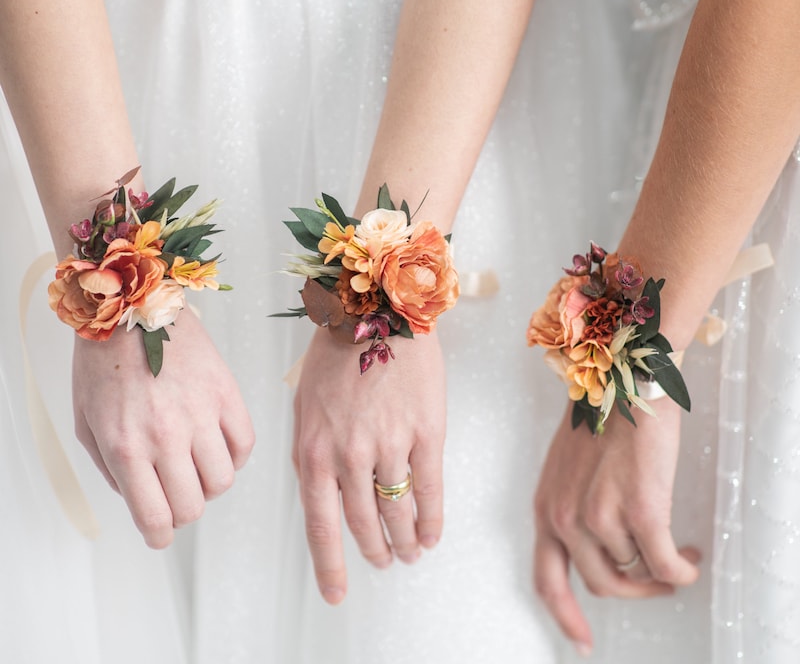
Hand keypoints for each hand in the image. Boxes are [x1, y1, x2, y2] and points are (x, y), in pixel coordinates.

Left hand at [72, 307, 254, 547]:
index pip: (155, 518)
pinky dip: (235, 455)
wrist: (132, 309)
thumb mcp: (85, 423)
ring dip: (209, 484)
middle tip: (175, 495)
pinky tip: (219, 445)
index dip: (159, 537)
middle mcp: (166, 436)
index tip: (160, 535)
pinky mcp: (226, 392)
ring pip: (223, 480)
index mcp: (126, 447)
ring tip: (197, 466)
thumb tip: (138, 496)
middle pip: (192, 506)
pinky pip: (245, 443)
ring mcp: (201, 414)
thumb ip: (109, 468)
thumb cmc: (103, 364)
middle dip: (182, 511)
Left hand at [292, 327, 445, 604]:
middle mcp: (348, 456)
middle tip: (382, 562)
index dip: (331, 566)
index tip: (338, 592)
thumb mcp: (304, 403)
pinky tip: (432, 534)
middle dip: (373, 551)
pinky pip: (429, 489)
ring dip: (403, 540)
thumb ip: (311, 451)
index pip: (321, 525)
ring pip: (397, 511)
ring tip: (409, 553)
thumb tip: (323, 493)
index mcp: (312, 450)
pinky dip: (431, 519)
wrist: (378, 311)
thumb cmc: (337, 352)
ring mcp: (389, 445)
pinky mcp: (425, 432)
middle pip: (363, 524)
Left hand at [533, 399, 699, 654]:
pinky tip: (690, 556)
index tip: (580, 640)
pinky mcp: (640, 511)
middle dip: (634, 590)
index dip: (564, 615)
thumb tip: (599, 550)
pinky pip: (665, 564)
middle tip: (657, 579)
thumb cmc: (599, 420)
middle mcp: (565, 518)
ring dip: (660, 572)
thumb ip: (571, 510)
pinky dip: (681, 569)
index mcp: (545, 508)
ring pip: (636, 572)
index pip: (546, 579)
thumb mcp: (565, 471)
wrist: (623, 382)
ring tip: (677, 555)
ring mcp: (601, 516)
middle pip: (601, 584)